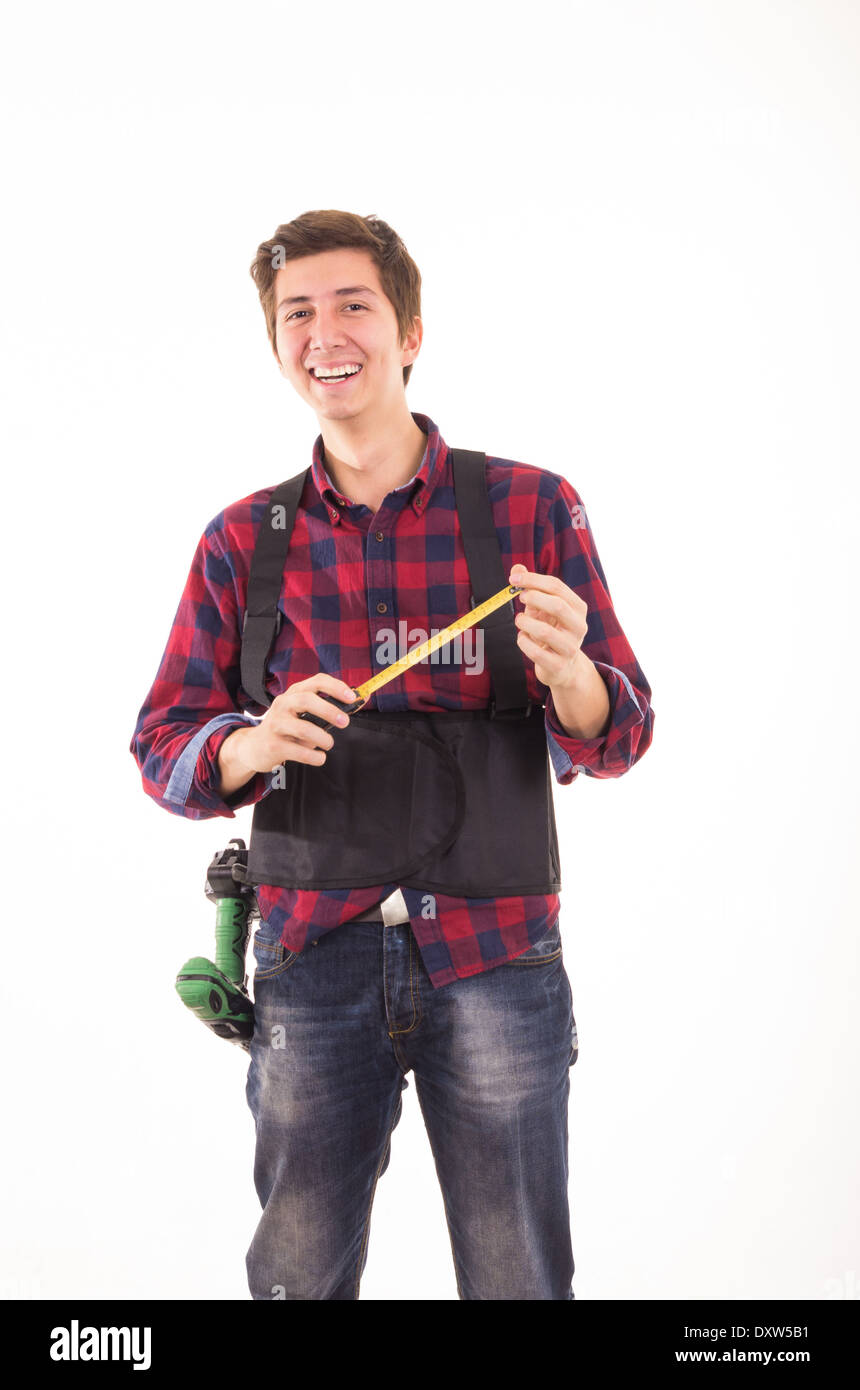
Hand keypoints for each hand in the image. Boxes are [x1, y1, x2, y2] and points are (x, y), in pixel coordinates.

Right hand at [227, 673, 359, 777]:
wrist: (255, 747)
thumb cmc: (287, 729)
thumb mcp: (304, 715)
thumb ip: (330, 709)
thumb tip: (362, 699)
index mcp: (294, 693)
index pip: (317, 681)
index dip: (336, 687)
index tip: (353, 697)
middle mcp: (282, 704)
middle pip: (306, 700)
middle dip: (329, 710)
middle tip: (345, 722)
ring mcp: (275, 724)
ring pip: (303, 728)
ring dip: (323, 738)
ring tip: (328, 743)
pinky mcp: (273, 745)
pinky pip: (299, 751)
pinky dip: (315, 757)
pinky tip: (319, 757)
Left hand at [508, 563, 586, 689]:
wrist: (562, 668)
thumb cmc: (550, 631)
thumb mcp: (542, 608)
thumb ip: (531, 588)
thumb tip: (517, 568)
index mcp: (578, 608)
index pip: (557, 587)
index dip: (533, 580)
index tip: (513, 579)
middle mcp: (579, 627)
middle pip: (557, 605)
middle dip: (533, 598)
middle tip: (520, 598)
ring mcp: (570, 648)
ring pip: (544, 631)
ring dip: (524, 622)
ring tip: (519, 620)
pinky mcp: (558, 665)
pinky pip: (535, 652)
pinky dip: (523, 642)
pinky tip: (522, 638)